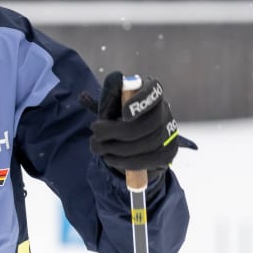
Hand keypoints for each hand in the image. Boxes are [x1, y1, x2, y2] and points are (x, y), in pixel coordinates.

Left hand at [81, 71, 195, 179]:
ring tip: (98, 148)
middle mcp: (164, 110)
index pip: (153, 91)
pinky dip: (127, 162)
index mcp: (150, 92)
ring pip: (149, 143)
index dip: (141, 101)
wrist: (132, 145)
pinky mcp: (169, 152)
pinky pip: (150, 160)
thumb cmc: (118, 119)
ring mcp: (170, 132)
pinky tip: (110, 159)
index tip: (124, 113)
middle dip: (118, 131)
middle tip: (96, 134)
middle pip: (150, 122)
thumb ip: (102, 102)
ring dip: (119, 148)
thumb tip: (82, 97)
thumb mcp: (110, 108)